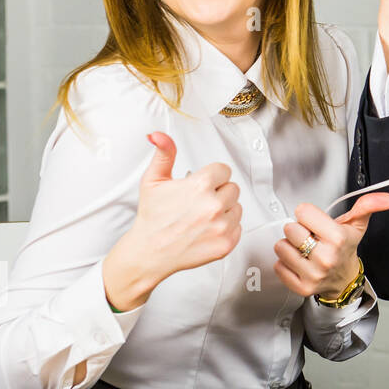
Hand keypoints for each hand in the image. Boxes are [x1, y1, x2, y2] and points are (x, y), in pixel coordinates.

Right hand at [102, 132, 242, 310]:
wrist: (149, 253)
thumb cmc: (152, 218)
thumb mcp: (153, 181)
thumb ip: (163, 154)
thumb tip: (159, 135)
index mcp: (200, 186)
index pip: (224, 170)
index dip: (212, 177)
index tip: (202, 185)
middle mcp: (213, 205)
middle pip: (233, 188)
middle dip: (218, 193)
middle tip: (199, 203)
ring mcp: (221, 226)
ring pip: (237, 207)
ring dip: (224, 210)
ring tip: (202, 217)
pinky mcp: (226, 244)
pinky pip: (238, 227)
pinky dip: (226, 228)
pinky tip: (208, 230)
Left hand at [274, 192, 388, 300]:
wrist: (344, 279)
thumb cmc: (346, 248)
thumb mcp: (357, 224)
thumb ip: (370, 205)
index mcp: (338, 238)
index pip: (303, 212)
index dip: (308, 214)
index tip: (316, 222)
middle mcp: (326, 258)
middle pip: (291, 229)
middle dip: (299, 230)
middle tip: (311, 236)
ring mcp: (313, 274)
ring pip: (282, 247)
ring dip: (290, 246)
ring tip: (305, 249)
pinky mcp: (302, 287)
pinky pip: (278, 266)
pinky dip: (286, 263)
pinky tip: (300, 262)